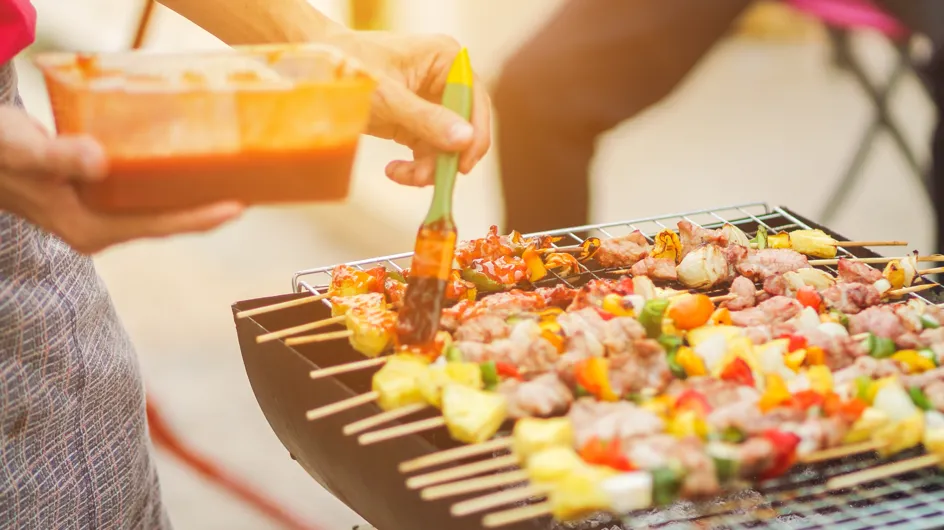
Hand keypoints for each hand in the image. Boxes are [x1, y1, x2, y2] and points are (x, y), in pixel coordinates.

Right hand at [0, 106, 242, 253]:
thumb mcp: (24, 151)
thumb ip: (59, 157)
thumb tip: (99, 160)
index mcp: (89, 229)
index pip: (158, 227)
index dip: (200, 218)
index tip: (237, 206)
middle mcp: (99, 228)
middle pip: (167, 221)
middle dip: (206, 207)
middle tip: (250, 188)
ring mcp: (99, 214)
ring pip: (158, 208)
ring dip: (191, 194)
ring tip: (231, 177)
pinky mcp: (96, 196)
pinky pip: (144, 192)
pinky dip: (169, 180)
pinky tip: (188, 163)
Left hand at [333, 31, 491, 185]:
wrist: (311, 69)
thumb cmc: (346, 67)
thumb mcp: (388, 97)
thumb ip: (427, 119)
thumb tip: (465, 140)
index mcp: (445, 60)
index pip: (474, 100)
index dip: (475, 134)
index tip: (463, 164)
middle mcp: (442, 79)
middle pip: (462, 126)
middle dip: (445, 156)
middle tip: (427, 178)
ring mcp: (428, 102)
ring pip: (445, 145)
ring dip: (428, 167)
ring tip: (401, 175)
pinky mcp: (413, 121)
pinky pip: (426, 151)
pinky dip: (414, 167)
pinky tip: (395, 171)